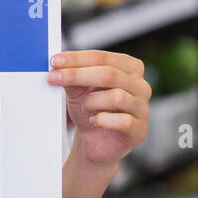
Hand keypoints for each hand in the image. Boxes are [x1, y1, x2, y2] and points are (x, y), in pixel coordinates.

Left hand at [46, 50, 149, 169]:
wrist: (95, 140)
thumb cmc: (90, 109)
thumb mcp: (78, 89)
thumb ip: (73, 76)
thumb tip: (60, 66)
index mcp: (129, 68)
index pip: (103, 57)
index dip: (77, 58)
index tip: (55, 61)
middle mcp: (141, 85)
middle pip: (109, 74)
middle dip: (77, 75)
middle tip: (54, 78)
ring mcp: (143, 108)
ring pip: (116, 97)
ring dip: (91, 102)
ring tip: (85, 107)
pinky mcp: (140, 130)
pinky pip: (123, 121)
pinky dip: (103, 120)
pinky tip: (95, 121)